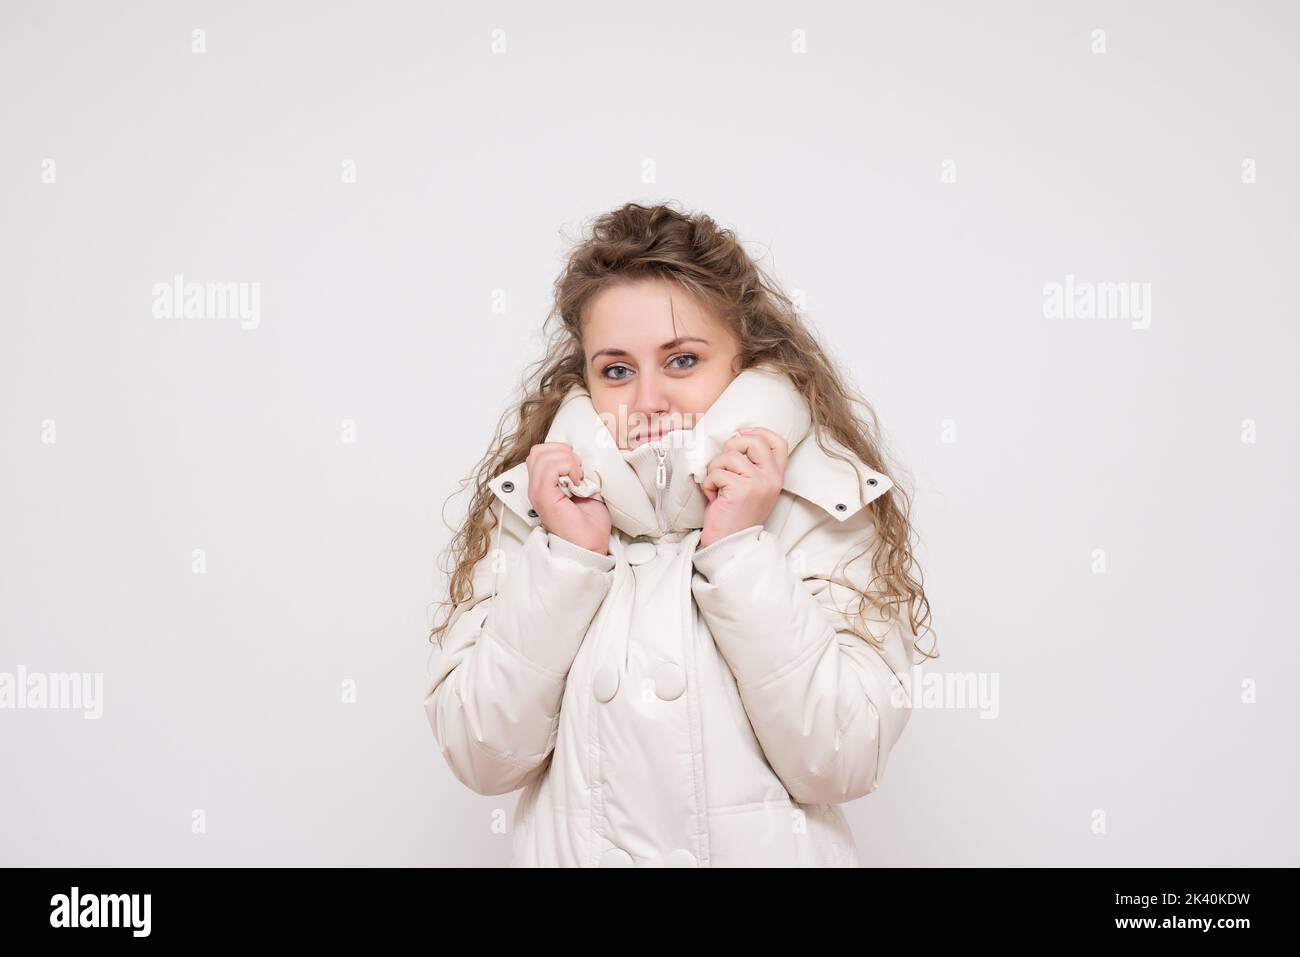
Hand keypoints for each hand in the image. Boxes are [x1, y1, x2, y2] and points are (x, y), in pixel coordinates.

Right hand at [526, 442, 611, 554]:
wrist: (589, 546)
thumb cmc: (590, 523)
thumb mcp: (585, 489)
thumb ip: (577, 471)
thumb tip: (582, 453)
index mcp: (544, 484)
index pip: (541, 452)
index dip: (561, 451)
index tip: (579, 468)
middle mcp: (536, 487)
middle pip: (538, 450)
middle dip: (562, 452)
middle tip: (578, 470)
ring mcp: (537, 491)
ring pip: (542, 455)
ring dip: (567, 460)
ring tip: (578, 477)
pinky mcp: (543, 496)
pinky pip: (550, 467)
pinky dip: (567, 467)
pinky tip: (577, 482)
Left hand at [698, 427, 787, 548]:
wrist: (731, 543)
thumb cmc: (735, 514)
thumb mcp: (752, 487)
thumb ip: (752, 466)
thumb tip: (735, 439)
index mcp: (776, 477)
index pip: (779, 443)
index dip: (759, 432)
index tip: (742, 434)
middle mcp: (772, 478)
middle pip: (753, 441)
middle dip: (732, 446)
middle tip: (724, 464)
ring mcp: (758, 483)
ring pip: (730, 456)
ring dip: (716, 469)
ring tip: (717, 486)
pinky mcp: (741, 489)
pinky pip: (717, 472)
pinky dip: (709, 483)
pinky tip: (713, 496)